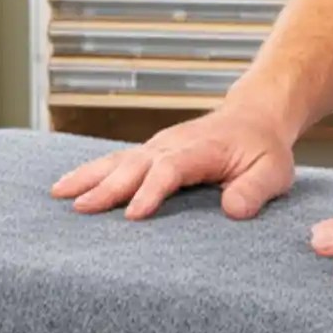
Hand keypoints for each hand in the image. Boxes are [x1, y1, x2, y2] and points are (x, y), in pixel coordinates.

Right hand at [50, 103, 295, 219]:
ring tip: (59, 194)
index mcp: (201, 150)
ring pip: (118, 161)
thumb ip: (254, 190)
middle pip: (135, 165)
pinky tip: (67, 187)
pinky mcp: (150, 154)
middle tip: (82, 209)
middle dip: (107, 187)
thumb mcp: (273, 171)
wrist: (254, 118)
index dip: (151, 191)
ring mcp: (157, 148)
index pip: (170, 169)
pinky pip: (116, 162)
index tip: (134, 214)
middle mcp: (172, 145)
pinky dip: (90, 173)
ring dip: (89, 177)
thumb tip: (233, 210)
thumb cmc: (263, 149)